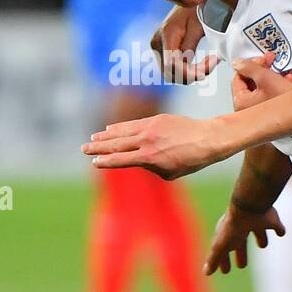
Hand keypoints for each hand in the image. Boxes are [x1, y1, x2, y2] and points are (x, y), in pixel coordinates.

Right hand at [82, 113, 228, 178]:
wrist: (208, 139)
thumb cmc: (192, 160)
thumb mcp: (170, 172)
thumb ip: (151, 168)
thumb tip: (137, 160)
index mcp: (149, 158)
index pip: (121, 160)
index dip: (105, 162)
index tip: (94, 162)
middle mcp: (147, 142)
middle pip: (116, 145)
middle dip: (98, 147)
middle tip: (84, 149)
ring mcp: (150, 128)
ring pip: (122, 132)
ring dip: (106, 135)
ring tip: (93, 138)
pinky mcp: (156, 119)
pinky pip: (133, 123)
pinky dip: (121, 127)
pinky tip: (111, 129)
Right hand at [150, 5, 215, 83]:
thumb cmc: (198, 10)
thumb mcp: (198, 27)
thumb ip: (189, 47)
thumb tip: (185, 65)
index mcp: (166, 35)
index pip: (172, 65)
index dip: (190, 73)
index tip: (210, 65)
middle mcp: (157, 43)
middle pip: (171, 73)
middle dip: (192, 74)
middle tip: (212, 62)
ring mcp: (157, 48)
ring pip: (172, 74)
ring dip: (191, 74)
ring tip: (209, 61)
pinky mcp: (162, 50)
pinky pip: (174, 68)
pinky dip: (188, 70)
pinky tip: (202, 62)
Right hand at [205, 202, 285, 274]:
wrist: (249, 207)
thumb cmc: (233, 228)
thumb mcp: (220, 246)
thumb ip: (214, 259)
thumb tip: (206, 273)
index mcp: (229, 235)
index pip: (225, 251)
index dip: (224, 260)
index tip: (226, 271)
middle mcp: (242, 229)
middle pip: (241, 243)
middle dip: (241, 253)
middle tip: (242, 265)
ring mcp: (257, 223)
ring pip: (258, 233)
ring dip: (260, 239)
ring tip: (263, 245)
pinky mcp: (271, 221)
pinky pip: (276, 226)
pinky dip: (279, 229)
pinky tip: (281, 232)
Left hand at [231, 54, 291, 110]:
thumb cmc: (283, 102)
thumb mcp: (264, 76)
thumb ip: (248, 67)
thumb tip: (238, 63)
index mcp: (241, 103)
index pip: (237, 78)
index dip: (249, 65)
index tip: (260, 59)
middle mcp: (248, 111)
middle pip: (250, 84)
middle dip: (262, 70)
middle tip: (269, 61)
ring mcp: (260, 114)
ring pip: (261, 89)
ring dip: (271, 77)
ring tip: (281, 71)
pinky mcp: (272, 115)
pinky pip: (270, 97)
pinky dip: (277, 87)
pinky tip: (287, 81)